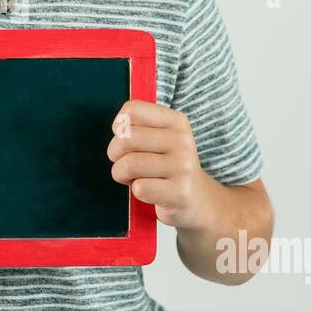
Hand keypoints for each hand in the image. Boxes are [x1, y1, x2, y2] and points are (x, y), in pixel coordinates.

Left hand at [106, 99, 213, 229]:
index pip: (132, 111)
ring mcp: (183, 166)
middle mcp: (182, 140)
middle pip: (125, 138)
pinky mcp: (180, 192)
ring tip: (135, 177)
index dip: (119, 127)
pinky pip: (140, 188)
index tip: (127, 140)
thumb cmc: (165, 166)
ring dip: (122, 175)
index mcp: (176, 121)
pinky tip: (150, 191)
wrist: (196, 199)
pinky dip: (137, 191)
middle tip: (126, 164)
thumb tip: (119, 127)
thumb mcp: (157, 138)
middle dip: (115, 154)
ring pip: (129, 164)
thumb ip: (136, 126)